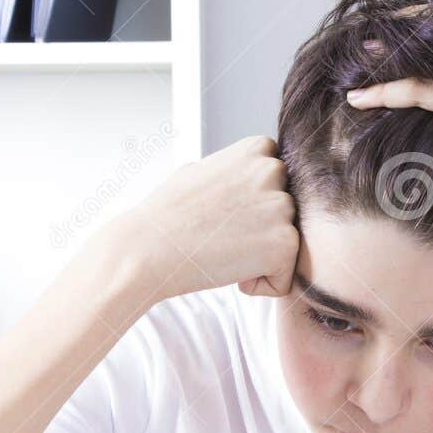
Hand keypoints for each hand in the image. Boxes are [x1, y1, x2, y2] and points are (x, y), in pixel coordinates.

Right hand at [117, 134, 298, 301]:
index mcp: (256, 148)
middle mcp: (274, 171)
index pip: (277, 184)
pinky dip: (260, 284)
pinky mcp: (285, 243)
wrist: (147, 249)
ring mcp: (282, 206)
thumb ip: (236, 171)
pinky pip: (285, 277)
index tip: (220, 214)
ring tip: (221, 251)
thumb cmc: (167, 214)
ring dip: (258, 256)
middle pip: (284, 213)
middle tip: (219, 235)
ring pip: (285, 244)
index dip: (251, 206)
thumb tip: (250, 172)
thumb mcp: (202, 171)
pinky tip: (230, 272)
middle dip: (259, 230)